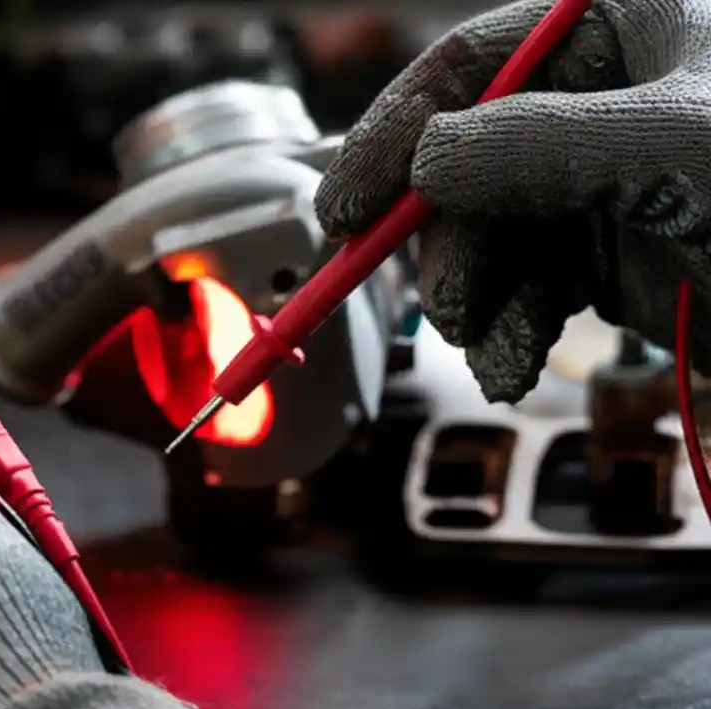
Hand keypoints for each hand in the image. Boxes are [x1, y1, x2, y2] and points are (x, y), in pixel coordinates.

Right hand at [316, 0, 710, 401]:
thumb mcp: (674, 152)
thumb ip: (535, 147)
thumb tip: (423, 164)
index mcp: (617, 35)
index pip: (469, 65)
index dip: (394, 132)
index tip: (342, 207)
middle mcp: (600, 107)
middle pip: (464, 165)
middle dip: (449, 246)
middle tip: (446, 309)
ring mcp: (602, 188)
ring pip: (486, 237)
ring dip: (476, 304)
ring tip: (499, 353)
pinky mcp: (610, 260)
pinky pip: (524, 290)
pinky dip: (509, 335)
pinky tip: (517, 366)